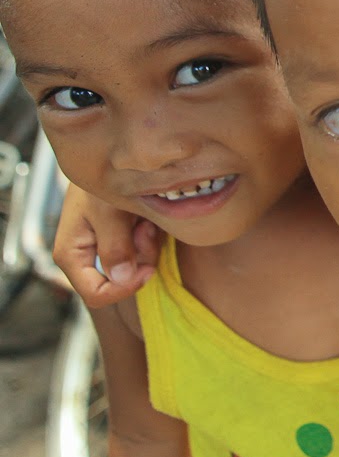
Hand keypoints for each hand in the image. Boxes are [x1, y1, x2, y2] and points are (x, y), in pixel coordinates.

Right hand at [52, 182, 159, 306]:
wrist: (111, 162)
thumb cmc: (101, 182)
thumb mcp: (107, 210)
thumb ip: (114, 244)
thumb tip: (120, 278)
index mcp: (71, 255)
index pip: (95, 294)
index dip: (123, 288)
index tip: (147, 269)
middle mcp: (85, 259)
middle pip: (119, 282)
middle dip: (138, 260)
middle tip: (142, 228)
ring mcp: (105, 252)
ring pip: (135, 269)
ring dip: (146, 245)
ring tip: (141, 218)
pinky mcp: (122, 244)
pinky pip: (143, 254)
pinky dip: (149, 239)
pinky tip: (145, 219)